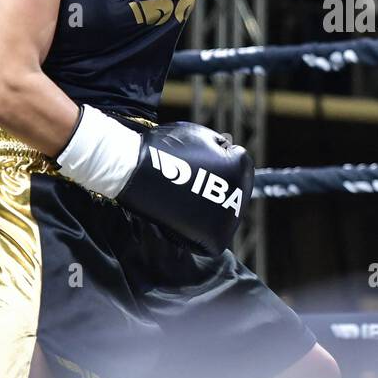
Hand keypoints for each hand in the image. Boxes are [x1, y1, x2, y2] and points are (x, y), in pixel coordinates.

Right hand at [115, 121, 252, 255]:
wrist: (134, 169)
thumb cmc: (163, 150)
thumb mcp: (202, 136)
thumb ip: (221, 148)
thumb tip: (229, 157)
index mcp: (242, 166)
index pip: (235, 170)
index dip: (211, 167)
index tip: (191, 166)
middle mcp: (243, 192)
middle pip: (229, 196)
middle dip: (210, 192)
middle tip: (184, 186)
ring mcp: (232, 217)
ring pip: (222, 220)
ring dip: (204, 213)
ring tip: (181, 201)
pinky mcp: (218, 237)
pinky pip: (211, 241)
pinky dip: (196, 236)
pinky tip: (180, 220)